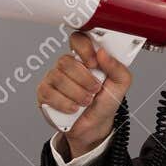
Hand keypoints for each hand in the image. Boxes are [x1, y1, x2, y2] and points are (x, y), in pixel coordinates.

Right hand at [37, 31, 132, 157]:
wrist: (95, 125)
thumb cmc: (105, 101)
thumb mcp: (120, 84)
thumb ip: (117, 67)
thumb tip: (103, 53)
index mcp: (85, 57)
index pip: (77, 39)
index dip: (84, 49)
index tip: (93, 63)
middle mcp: (67, 65)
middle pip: (66, 61)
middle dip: (84, 79)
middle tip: (95, 90)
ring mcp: (53, 78)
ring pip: (58, 77)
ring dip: (77, 93)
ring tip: (86, 101)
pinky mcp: (44, 93)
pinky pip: (49, 93)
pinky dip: (64, 103)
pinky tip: (73, 108)